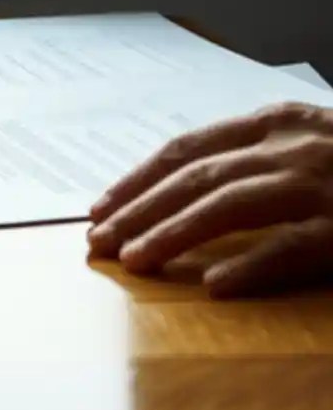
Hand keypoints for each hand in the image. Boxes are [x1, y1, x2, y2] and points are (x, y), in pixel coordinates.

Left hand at [88, 102, 332, 297]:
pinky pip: (291, 247)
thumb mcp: (308, 140)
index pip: (187, 150)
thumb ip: (253, 155)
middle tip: (98, 241)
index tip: (99, 209)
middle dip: (139, 211)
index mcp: (275, 123)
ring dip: (173, 234)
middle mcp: (289, 148)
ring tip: (133, 261)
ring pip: (228, 207)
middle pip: (195, 179)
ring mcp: (318, 185)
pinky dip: (250, 265)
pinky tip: (214, 285)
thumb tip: (179, 189)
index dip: (137, 180)